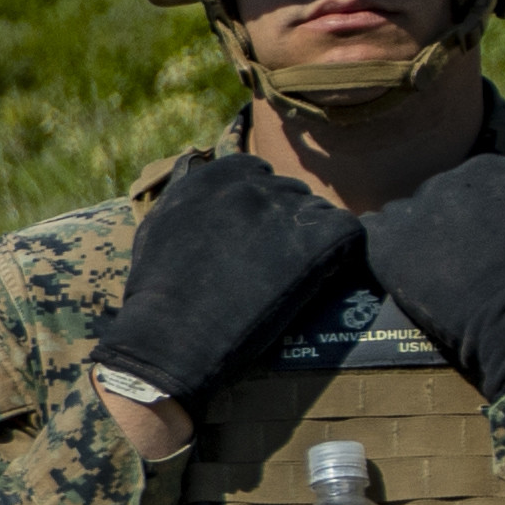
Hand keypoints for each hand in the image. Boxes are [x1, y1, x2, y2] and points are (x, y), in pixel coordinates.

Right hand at [87, 151, 364, 415]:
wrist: (173, 337)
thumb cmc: (156, 294)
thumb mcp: (156, 227)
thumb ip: (184, 194)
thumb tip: (197, 166)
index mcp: (213, 178)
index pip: (255, 172)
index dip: (260, 203)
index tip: (256, 233)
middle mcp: (251, 185)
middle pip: (289, 191)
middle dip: (285, 221)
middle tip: (276, 260)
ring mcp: (284, 212)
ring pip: (317, 211)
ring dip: (311, 237)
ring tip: (296, 273)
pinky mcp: (316, 241)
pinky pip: (347, 232)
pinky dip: (340, 252)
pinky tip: (321, 276)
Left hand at [358, 153, 504, 398]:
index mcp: (495, 166)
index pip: (476, 185)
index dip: (483, 219)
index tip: (492, 246)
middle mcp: (453, 177)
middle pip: (441, 199)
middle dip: (449, 226)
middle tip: (465, 265)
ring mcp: (418, 207)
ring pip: (407, 215)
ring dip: (416, 238)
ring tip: (437, 273)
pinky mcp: (388, 239)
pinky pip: (372, 232)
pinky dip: (383, 248)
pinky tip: (401, 269)